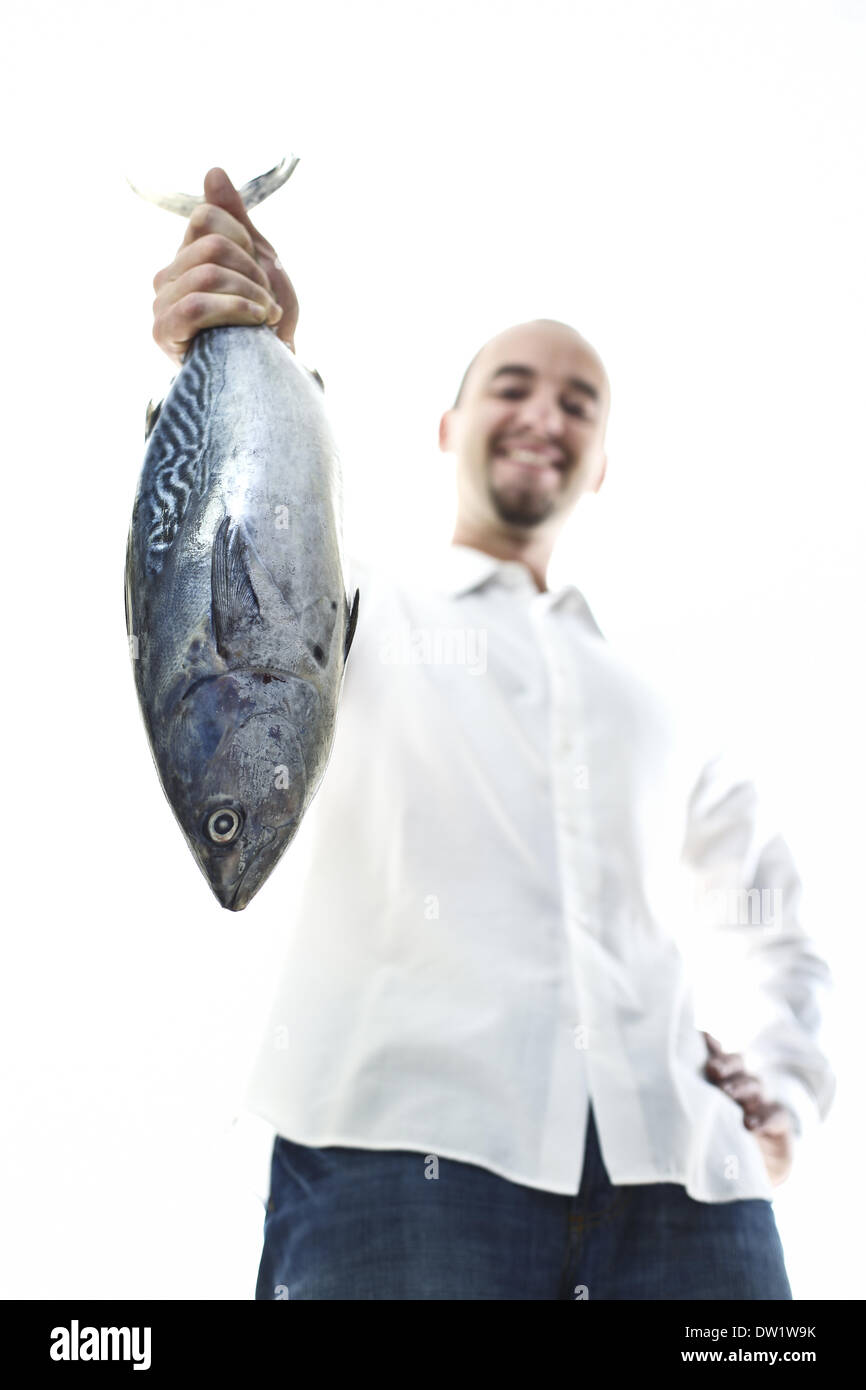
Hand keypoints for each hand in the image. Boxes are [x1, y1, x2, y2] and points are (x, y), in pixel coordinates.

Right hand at [152, 166, 299, 366]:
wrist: (275, 370)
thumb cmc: (267, 322)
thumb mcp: (259, 260)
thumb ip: (235, 218)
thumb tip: (213, 171)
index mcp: (185, 256)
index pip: (207, 217)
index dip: (244, 240)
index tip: (261, 272)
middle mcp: (166, 277)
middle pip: (210, 245)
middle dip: (252, 273)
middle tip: (267, 301)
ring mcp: (161, 305)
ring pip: (207, 273)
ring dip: (250, 296)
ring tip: (266, 317)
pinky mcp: (163, 333)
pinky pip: (195, 304)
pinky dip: (235, 310)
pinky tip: (256, 325)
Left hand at [702, 1031, 795, 1185]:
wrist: (743, 1172)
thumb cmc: (714, 1139)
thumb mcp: (699, 1116)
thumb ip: (689, 1090)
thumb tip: (671, 1064)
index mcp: (721, 1079)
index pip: (717, 1055)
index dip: (712, 1046)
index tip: (702, 1039)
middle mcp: (741, 1086)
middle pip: (737, 1064)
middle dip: (725, 1064)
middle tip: (713, 1070)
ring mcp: (761, 1103)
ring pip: (755, 1085)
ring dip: (742, 1088)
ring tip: (727, 1095)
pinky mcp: (778, 1123)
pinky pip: (776, 1115)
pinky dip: (764, 1118)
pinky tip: (751, 1125)